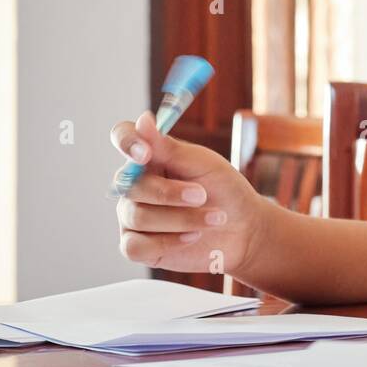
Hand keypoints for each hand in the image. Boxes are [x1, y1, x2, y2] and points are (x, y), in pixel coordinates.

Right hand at [110, 111, 272, 275]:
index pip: (122, 137)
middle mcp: (135, 185)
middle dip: (170, 193)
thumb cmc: (224, 190)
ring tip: (213, 218)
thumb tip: (143, 119)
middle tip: (203, 196)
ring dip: (181, 219)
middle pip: (130, 185)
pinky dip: (167, 242)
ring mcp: (133, 216)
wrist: (243, 228)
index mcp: (149, 157)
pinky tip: (192, 236)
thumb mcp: (204, 164)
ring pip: (138, 217)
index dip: (127, 142)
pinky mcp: (138, 246)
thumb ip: (169, 147)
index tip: (146, 153)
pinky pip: (135, 246)